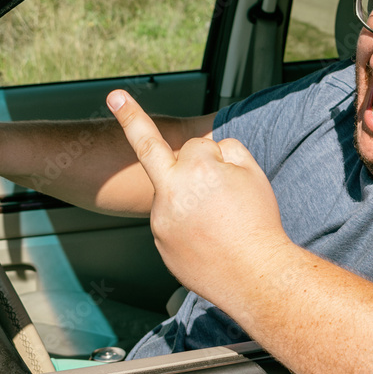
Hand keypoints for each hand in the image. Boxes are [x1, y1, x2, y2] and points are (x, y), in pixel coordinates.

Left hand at [106, 89, 287, 301]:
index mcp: (195, 169)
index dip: (215, 156)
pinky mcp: (160, 244)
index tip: (138, 109)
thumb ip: (228, 151)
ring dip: (189, 199)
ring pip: (171, 195)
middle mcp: (170, 192)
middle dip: (130, 118)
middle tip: (115, 97)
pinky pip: (172, 223)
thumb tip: (212, 150)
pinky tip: (209, 239)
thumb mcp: (253, 176)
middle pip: (155, 152)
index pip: (196, 145)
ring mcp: (161, 221)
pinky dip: (187, 225)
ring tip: (220, 223)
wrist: (255, 276)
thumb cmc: (257, 225)